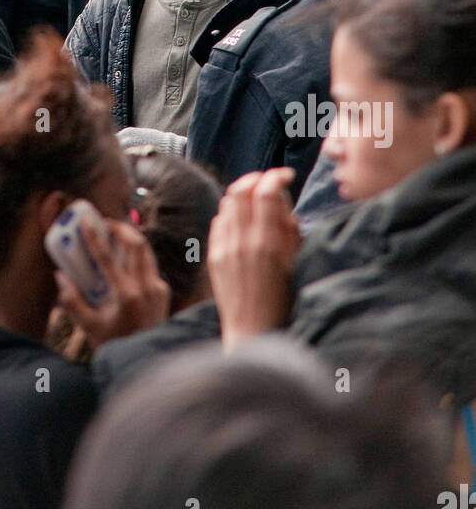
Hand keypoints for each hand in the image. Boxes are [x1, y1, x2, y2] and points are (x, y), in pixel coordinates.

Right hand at [55, 218, 169, 349]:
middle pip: (137, 244)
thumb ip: (71, 300)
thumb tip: (61, 275)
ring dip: (130, 239)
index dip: (94, 236)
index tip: (85, 221)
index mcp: (126, 296)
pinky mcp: (163, 291)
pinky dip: (137, 256)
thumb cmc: (114, 344)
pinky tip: (124, 258)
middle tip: (104, 222)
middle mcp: (146, 288)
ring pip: (146, 251)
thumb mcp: (88, 326)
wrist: (144, 359)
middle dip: (120, 228)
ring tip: (114, 233)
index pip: (107, 257)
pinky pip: (149, 265)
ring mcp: (158, 289)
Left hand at [208, 168, 301, 345]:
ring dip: (242, 194)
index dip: (276, 177)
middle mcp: (241, 242)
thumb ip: (289, 228)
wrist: (253, 331)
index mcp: (266, 244)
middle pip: (241, 190)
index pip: (265, 192)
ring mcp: (224, 248)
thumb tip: (280, 199)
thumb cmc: (283, 302)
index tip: (285, 176)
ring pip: (227, 203)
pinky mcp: (213, 256)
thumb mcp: (295, 263)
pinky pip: (219, 222)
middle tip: (269, 182)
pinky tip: (243, 221)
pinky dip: (231, 213)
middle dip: (256, 179)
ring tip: (256, 199)